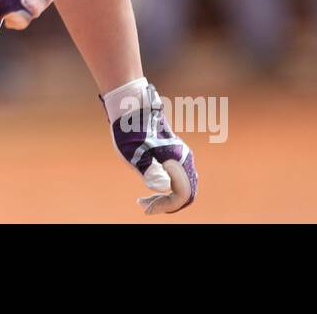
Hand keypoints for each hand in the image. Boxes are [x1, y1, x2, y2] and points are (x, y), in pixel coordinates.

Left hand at [102, 78, 197, 213]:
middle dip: (167, 205)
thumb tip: (163, 188)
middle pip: (186, 194)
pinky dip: (167, 189)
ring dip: (166, 198)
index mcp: (176, 159)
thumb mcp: (133, 153)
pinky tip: (149, 190)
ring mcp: (181, 156)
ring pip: (183, 187)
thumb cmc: (130, 130)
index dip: (166, 206)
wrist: (131, 108)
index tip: (146, 208)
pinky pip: (179, 179)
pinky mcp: (176, 155)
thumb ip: (149, 172)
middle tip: (144, 206)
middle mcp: (184, 158)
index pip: (182, 195)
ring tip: (144, 201)